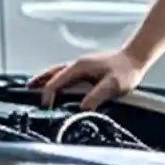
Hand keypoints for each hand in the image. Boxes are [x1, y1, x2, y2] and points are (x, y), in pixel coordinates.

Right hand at [27, 49, 147, 109]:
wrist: (137, 57)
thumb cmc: (126, 70)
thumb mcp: (113, 85)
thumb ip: (97, 95)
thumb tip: (82, 107)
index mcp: (80, 67)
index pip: (57, 81)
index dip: (48, 94)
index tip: (46, 107)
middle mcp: (79, 64)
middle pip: (53, 72)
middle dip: (40, 81)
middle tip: (27, 89)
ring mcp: (83, 64)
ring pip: (59, 71)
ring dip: (47, 78)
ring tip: (36, 85)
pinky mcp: (88, 67)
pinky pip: (67, 72)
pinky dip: (58, 78)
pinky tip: (59, 84)